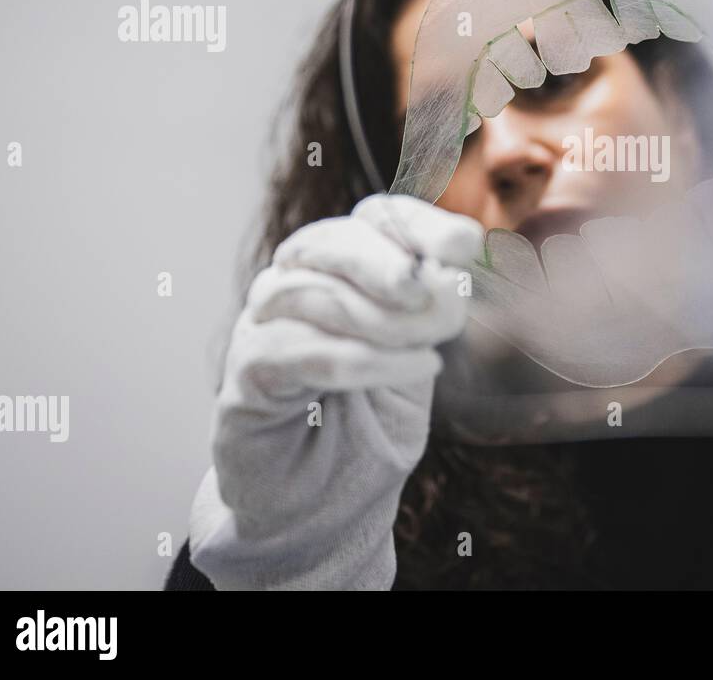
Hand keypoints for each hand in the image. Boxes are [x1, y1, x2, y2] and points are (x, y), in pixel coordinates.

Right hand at [187, 194, 482, 588]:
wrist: (318, 496)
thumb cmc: (371, 416)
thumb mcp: (420, 355)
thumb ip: (435, 314)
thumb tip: (454, 277)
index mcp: (344, 261)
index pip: (377, 217)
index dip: (420, 223)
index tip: (465, 244)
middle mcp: (296, 278)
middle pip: (337, 243)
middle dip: (393, 265)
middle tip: (437, 292)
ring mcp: (263, 322)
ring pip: (322, 296)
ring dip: (390, 323)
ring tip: (434, 351)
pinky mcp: (247, 373)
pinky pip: (307, 352)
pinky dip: (370, 360)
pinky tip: (419, 368)